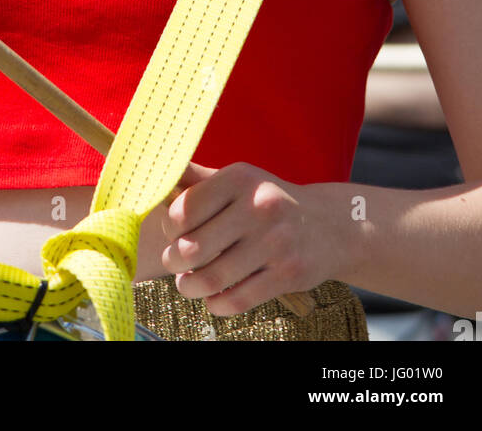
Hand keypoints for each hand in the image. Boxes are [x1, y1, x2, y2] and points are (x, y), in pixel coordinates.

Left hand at [161, 161, 336, 314]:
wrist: (329, 225)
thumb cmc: (268, 201)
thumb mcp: (238, 180)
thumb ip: (197, 179)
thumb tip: (152, 177)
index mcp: (239, 178)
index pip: (183, 209)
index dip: (168, 227)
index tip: (172, 233)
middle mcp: (258, 207)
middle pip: (192, 248)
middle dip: (173, 262)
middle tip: (174, 263)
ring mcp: (276, 242)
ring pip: (212, 278)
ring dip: (190, 287)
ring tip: (187, 283)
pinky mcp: (288, 274)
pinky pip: (237, 299)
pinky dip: (216, 304)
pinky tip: (213, 297)